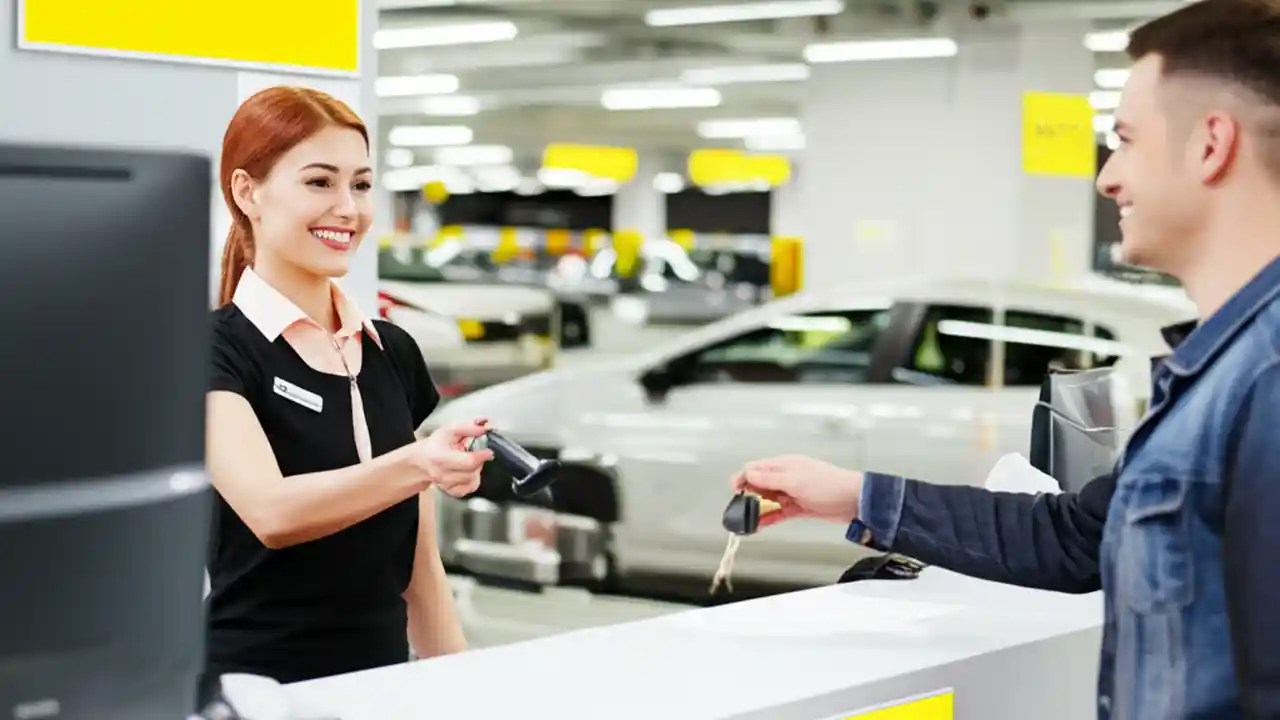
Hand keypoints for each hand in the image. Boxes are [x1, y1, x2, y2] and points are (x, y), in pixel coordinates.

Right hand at [409, 419, 492, 497]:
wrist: (420, 461)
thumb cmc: (434, 445)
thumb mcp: (449, 431)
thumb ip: (468, 428)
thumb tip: (483, 429)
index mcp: (441, 458)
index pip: (468, 461)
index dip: (482, 456)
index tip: (488, 451)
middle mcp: (443, 474)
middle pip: (472, 472)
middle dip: (479, 462)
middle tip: (477, 454)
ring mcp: (446, 485)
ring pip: (472, 481)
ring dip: (476, 470)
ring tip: (469, 462)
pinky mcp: (450, 491)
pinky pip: (469, 489)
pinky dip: (472, 481)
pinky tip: (468, 473)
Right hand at [731, 455, 862, 528]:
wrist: (854, 500)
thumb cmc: (827, 485)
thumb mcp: (795, 480)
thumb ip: (770, 478)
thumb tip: (748, 474)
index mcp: (784, 464)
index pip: (756, 468)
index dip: (743, 479)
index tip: (736, 492)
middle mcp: (786, 477)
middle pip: (760, 484)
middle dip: (749, 496)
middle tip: (743, 510)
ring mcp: (792, 492)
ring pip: (768, 500)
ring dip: (758, 509)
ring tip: (747, 522)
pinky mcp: (799, 507)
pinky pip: (779, 512)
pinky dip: (769, 518)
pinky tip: (760, 526)